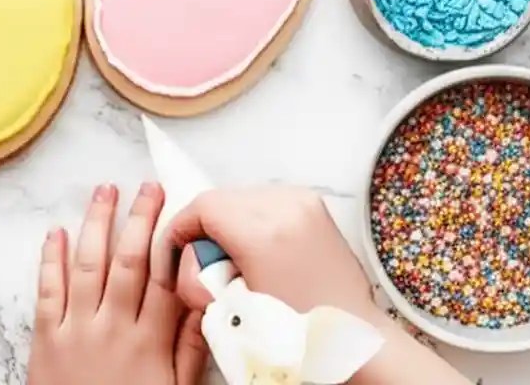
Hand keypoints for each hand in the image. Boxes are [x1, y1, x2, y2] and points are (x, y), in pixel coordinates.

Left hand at [29, 183, 207, 384]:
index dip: (172, 239)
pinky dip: (51, 258)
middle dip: (140, 218)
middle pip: (129, 261)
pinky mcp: (45, 338)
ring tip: (105, 190)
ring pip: (88, 264)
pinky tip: (57, 232)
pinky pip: (48, 290)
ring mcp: (77, 330)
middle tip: (148, 187)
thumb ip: (189, 349)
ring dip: (96, 222)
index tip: (179, 208)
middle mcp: (113, 328)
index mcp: (150, 342)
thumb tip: (204, 305)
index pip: (166, 278)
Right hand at [168, 186, 470, 384]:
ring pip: (241, 196)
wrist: (351, 335)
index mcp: (263, 234)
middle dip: (206, 227)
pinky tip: (261, 249)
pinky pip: (265, 198)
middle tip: (210, 263)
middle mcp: (286, 208)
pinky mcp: (313, 204)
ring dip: (230, 222)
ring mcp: (303, 202)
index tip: (178, 248)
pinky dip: (253, 218)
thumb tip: (186, 251)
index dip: (181, 226)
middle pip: (220, 198)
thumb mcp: (232, 309)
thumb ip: (198, 273)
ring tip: (239, 258)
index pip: (203, 206)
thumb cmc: (298, 332)